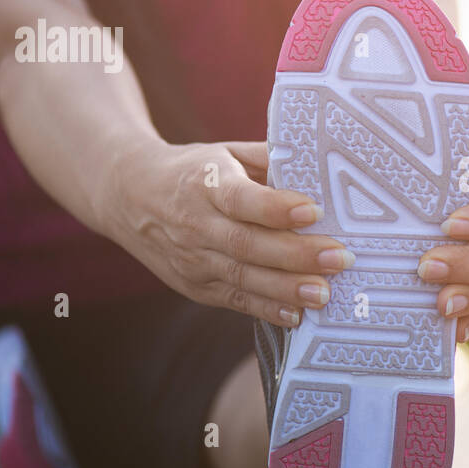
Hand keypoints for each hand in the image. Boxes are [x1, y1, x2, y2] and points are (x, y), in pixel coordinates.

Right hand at [104, 139, 353, 324]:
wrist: (128, 196)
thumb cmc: (195, 170)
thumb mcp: (226, 152)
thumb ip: (269, 159)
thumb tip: (321, 166)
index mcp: (205, 183)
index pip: (240, 198)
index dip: (276, 207)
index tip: (314, 210)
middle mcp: (195, 223)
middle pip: (248, 244)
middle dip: (298, 254)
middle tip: (341, 258)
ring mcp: (193, 260)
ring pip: (243, 278)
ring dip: (287, 289)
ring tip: (325, 293)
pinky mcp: (195, 286)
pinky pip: (234, 300)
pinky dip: (266, 309)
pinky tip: (297, 315)